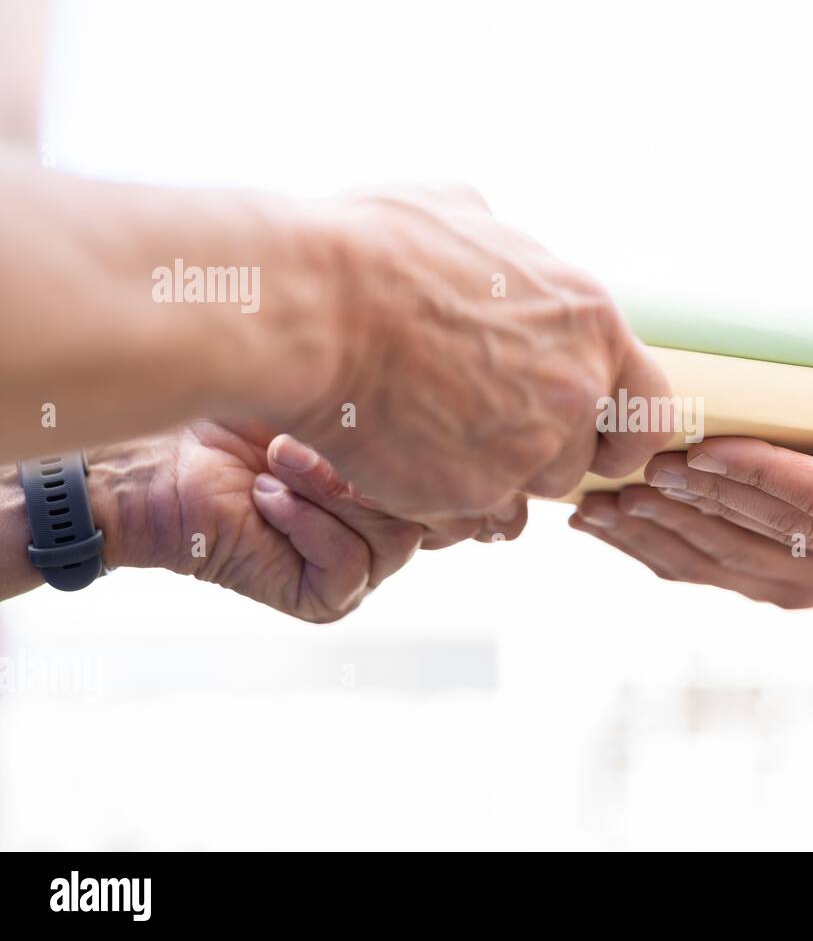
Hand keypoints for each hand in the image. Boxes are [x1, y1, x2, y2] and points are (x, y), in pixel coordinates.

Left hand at [89, 422, 507, 621]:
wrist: (155, 453)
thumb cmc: (241, 405)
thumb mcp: (340, 391)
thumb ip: (409, 410)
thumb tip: (478, 413)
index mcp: (410, 477)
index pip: (473, 489)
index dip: (462, 466)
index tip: (439, 423)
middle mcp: (394, 523)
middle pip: (445, 509)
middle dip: (382, 461)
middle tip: (327, 424)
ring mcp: (363, 565)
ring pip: (398, 537)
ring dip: (332, 489)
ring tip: (279, 456)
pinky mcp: (324, 599)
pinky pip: (350, 568)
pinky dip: (307, 525)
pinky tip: (266, 495)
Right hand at [281, 185, 670, 518]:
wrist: (310, 310)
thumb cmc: (374, 252)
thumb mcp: (464, 218)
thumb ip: (511, 258)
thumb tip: (509, 258)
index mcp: (588, 322)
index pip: (654, 408)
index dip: (627, 431)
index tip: (601, 436)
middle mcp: (575, 390)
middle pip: (584, 458)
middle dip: (543, 453)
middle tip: (484, 428)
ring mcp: (528, 448)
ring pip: (527, 490)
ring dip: (490, 474)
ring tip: (430, 429)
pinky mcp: (472, 493)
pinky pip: (469, 513)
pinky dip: (438, 493)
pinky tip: (398, 450)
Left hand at [570, 485, 812, 614]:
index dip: (757, 471)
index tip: (701, 445)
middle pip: (766, 530)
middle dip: (695, 498)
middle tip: (633, 462)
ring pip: (742, 561)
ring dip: (673, 535)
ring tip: (605, 506)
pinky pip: (739, 579)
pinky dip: (681, 560)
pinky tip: (632, 539)